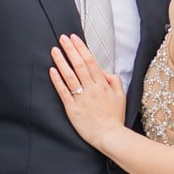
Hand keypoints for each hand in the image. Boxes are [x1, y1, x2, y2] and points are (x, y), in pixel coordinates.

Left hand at [51, 33, 128, 151]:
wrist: (110, 135)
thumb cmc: (115, 117)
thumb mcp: (121, 96)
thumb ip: (114, 81)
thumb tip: (104, 71)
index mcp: (103, 84)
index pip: (90, 61)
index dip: (81, 48)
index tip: (74, 38)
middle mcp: (91, 88)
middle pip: (79, 64)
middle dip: (70, 49)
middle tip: (62, 38)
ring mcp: (81, 98)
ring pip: (70, 75)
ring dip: (62, 61)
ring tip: (54, 50)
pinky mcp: (72, 108)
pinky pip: (63, 91)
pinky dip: (57, 80)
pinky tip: (52, 70)